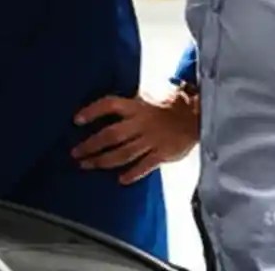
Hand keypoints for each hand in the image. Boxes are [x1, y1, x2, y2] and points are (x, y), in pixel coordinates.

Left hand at [71, 89, 199, 183]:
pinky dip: (133, 174)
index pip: (109, 105)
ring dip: (103, 161)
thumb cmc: (173, 103)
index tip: (76, 120)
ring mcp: (152, 139)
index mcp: (137, 105)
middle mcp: (141, 123)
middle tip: (75, 153)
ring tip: (87, 165)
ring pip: (123, 153)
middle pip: (110, 135)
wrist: (199, 114)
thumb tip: (111, 106)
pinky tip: (121, 180)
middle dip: (91, 145)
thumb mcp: (151, 95)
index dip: (92, 111)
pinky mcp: (163, 154)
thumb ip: (133, 103)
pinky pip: (145, 166)